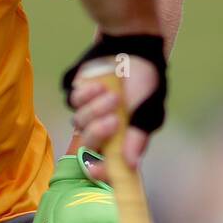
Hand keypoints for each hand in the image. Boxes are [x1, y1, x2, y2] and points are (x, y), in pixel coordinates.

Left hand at [69, 62, 157, 181]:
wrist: (134, 51)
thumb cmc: (145, 83)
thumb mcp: (148, 110)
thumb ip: (139, 136)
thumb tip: (131, 164)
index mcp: (122, 141)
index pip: (107, 165)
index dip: (99, 172)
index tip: (95, 168)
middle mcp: (104, 132)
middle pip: (88, 145)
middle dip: (98, 132)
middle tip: (114, 119)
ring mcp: (89, 114)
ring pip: (80, 123)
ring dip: (96, 109)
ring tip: (113, 95)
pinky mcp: (78, 96)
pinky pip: (74, 102)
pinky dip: (87, 93)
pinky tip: (101, 85)